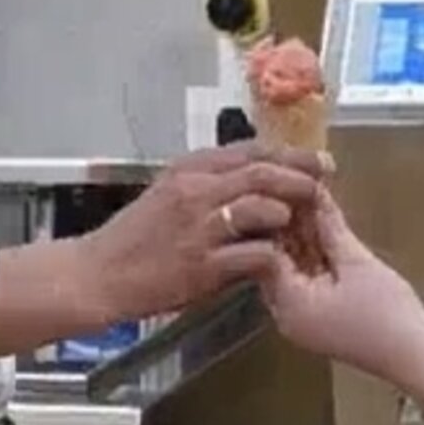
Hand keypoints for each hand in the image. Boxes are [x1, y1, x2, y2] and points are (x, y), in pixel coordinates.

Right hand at [80, 141, 327, 321]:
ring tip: (302, 223)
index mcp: (188, 170)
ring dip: (288, 213)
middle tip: (323, 184)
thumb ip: (206, 183)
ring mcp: (200, 228)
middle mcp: (196, 191)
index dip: (289, 154)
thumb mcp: (166, 193)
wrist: (100, 274)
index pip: (250, 150)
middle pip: (262, 173)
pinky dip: (272, 254)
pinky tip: (280, 259)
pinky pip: (253, 254)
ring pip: (261, 207)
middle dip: (301, 177)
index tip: (316, 160)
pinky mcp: (203, 266)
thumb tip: (250, 178)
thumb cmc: (134, 237)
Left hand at [259, 189, 423, 374]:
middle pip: (276, 260)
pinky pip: (306, 283)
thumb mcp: (357, 263)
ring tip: (310, 204)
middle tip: (298, 192)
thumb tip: (315, 197)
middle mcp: (286, 316)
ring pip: (292, 270)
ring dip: (301, 241)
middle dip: (288, 226)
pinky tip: (323, 232)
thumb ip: (331, 229)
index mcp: (288, 305)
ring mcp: (301, 320)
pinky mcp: (318, 321)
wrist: (415, 356)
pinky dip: (313, 260)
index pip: (267, 251)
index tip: (288, 190)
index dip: (278, 217)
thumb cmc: (388, 317)